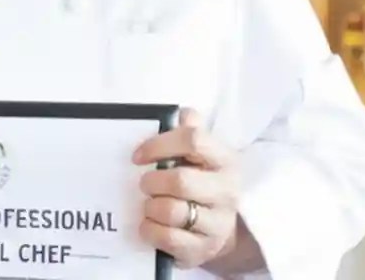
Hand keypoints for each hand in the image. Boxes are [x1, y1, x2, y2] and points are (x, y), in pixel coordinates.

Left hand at [132, 108, 241, 269]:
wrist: (219, 228)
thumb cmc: (201, 182)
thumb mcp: (200, 154)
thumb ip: (188, 130)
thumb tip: (177, 114)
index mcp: (225, 160)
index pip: (193, 140)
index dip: (159, 144)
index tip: (137, 156)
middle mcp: (226, 192)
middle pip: (180, 180)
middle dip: (152, 181)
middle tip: (144, 183)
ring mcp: (218, 223)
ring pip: (172, 211)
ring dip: (150, 206)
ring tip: (149, 204)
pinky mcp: (203, 249)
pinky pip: (168, 238)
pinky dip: (150, 229)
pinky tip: (148, 223)